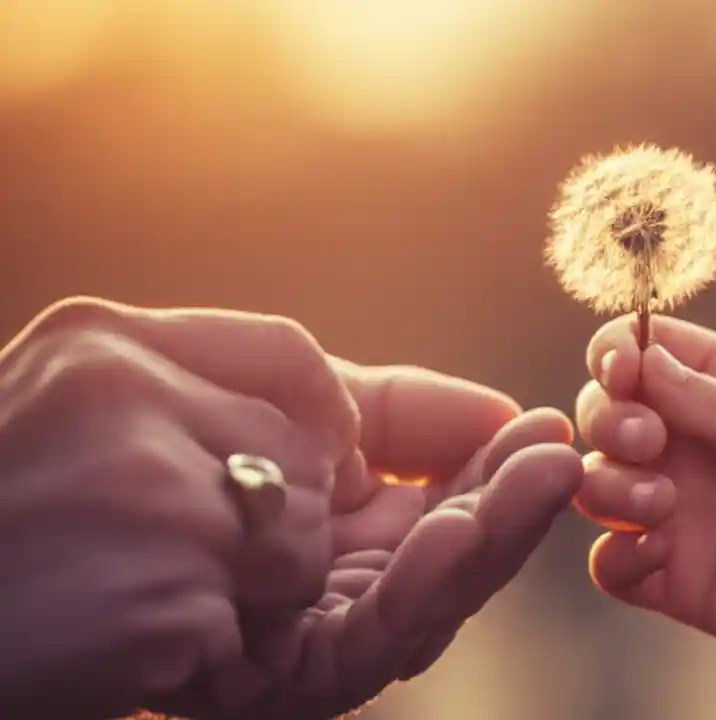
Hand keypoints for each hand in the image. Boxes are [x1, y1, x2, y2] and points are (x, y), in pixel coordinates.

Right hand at [0, 297, 357, 716]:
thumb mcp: (58, 412)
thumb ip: (178, 395)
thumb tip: (339, 431)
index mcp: (102, 341)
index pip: (289, 352)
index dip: (326, 414)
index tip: (332, 458)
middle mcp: (126, 400)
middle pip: (310, 462)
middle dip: (285, 525)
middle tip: (189, 559)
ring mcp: (145, 498)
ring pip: (300, 552)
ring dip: (251, 599)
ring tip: (145, 602)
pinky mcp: (156, 598)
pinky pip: (249, 636)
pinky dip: (206, 663)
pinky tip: (121, 648)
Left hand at [151, 392, 581, 718]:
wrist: (15, 511)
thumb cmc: (126, 432)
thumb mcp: (260, 385)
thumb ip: (368, 393)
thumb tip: (487, 409)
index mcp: (335, 504)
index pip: (435, 475)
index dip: (490, 450)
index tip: (543, 421)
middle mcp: (333, 569)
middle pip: (448, 539)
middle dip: (510, 497)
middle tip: (562, 453)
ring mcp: (312, 628)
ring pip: (425, 590)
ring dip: (492, 535)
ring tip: (543, 480)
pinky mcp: (283, 681)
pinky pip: (363, 639)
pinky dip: (419, 589)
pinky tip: (457, 533)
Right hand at [572, 315, 715, 676]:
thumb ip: (712, 398)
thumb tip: (639, 357)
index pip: (639, 352)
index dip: (616, 354)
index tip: (623, 373)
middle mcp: (684, 445)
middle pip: (601, 412)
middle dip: (608, 419)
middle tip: (648, 440)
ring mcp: (671, 511)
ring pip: (592, 485)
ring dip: (609, 486)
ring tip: (662, 502)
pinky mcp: (668, 576)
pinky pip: (609, 564)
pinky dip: (617, 556)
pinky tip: (660, 554)